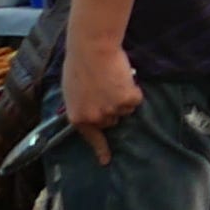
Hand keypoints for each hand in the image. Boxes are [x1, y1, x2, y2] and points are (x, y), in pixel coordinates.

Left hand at [62, 32, 141, 159]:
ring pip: (126, 109)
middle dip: (112, 107)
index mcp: (78, 117)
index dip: (101, 149)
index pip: (91, 137)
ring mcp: (111, 110)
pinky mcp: (126, 100)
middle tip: (108, 87)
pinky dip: (134, 89)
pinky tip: (124, 77)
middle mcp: (94, 118)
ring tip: (114, 79)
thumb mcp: (72, 90)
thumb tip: (92, 111)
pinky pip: (136, 99)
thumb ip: (82, 105)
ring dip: (124, 96)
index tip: (106, 161)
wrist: (92, 47)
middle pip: (112, 120)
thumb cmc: (79, 63)